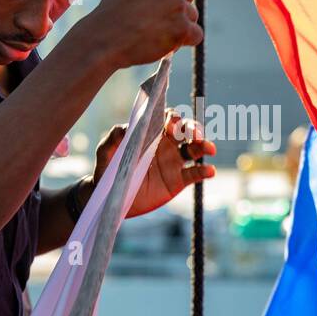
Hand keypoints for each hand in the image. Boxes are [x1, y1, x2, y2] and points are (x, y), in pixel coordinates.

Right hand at [84, 0, 201, 68]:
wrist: (104, 39)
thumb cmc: (115, 7)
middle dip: (175, 6)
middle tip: (150, 15)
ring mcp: (177, 4)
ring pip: (191, 15)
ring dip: (178, 24)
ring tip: (152, 28)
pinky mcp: (181, 28)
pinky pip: (196, 34)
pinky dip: (182, 40)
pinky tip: (162, 40)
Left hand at [92, 109, 215, 217]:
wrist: (111, 197)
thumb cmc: (107, 170)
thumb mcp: (106, 153)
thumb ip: (113, 138)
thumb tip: (125, 128)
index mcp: (152, 133)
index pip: (168, 119)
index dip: (174, 118)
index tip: (173, 124)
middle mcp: (166, 145)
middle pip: (186, 131)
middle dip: (193, 128)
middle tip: (196, 134)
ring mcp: (174, 163)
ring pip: (195, 150)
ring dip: (204, 146)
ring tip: (209, 148)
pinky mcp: (178, 181)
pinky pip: (195, 174)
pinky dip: (205, 171)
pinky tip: (210, 171)